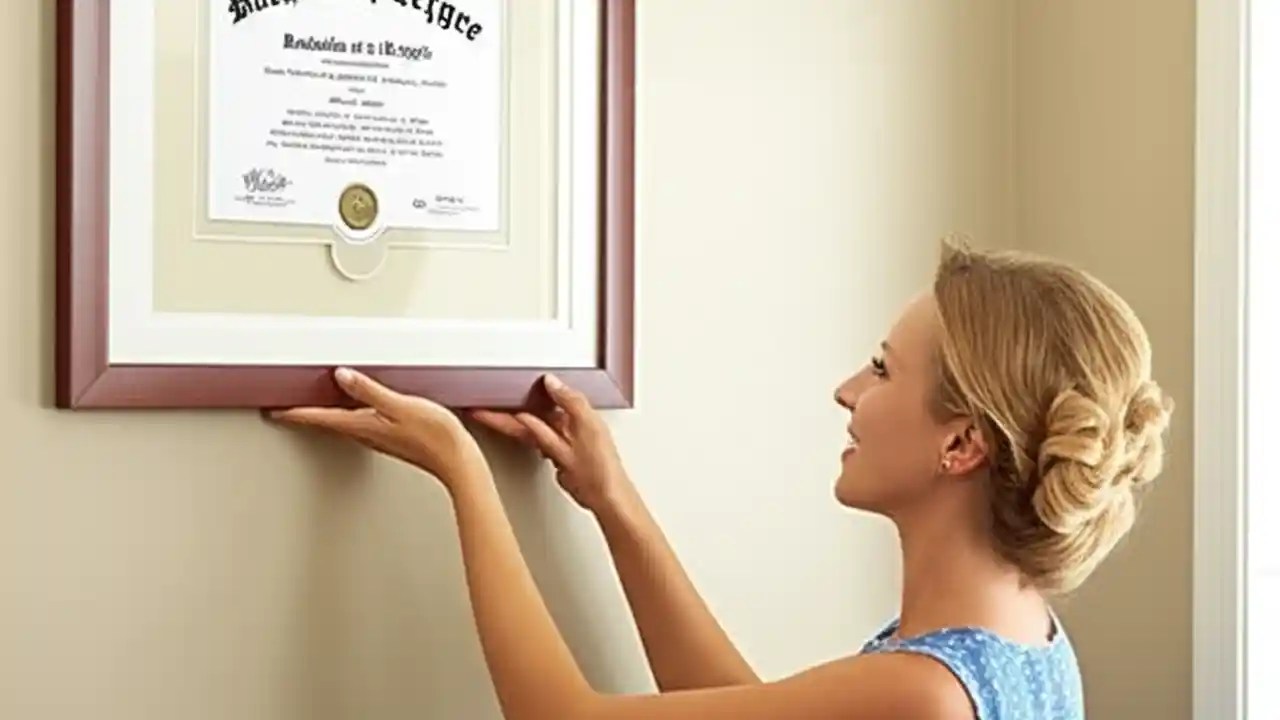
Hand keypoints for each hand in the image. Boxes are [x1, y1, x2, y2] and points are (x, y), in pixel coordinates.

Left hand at [269, 367, 484, 488]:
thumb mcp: (400, 405)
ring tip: (310, 408)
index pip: (320, 418)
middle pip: (326, 423)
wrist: (457, 460)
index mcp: (363, 425)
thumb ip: (368, 390)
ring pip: (341, 424)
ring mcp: (379, 437)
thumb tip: (340, 376)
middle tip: (284, 409)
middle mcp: (367, 434)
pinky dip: (345, 416)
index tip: (274, 411)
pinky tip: (352, 410)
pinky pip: (359, 424)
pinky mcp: (391, 437)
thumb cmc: (435, 435)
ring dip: (323, 417)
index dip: (295, 413)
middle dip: (304, 415)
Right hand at [471, 374, 630, 512]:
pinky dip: (518, 433)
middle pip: (530, 413)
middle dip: (506, 408)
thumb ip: (570, 401)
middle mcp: (566, 426)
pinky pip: (532, 441)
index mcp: (576, 413)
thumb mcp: (589, 425)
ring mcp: (558, 442)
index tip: (504, 388)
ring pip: (527, 427)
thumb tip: (551, 380)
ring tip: (484, 414)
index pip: (544, 398)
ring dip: (506, 421)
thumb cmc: (604, 464)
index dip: (524, 392)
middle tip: (483, 405)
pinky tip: (506, 427)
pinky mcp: (553, 458)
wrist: (606, 495)